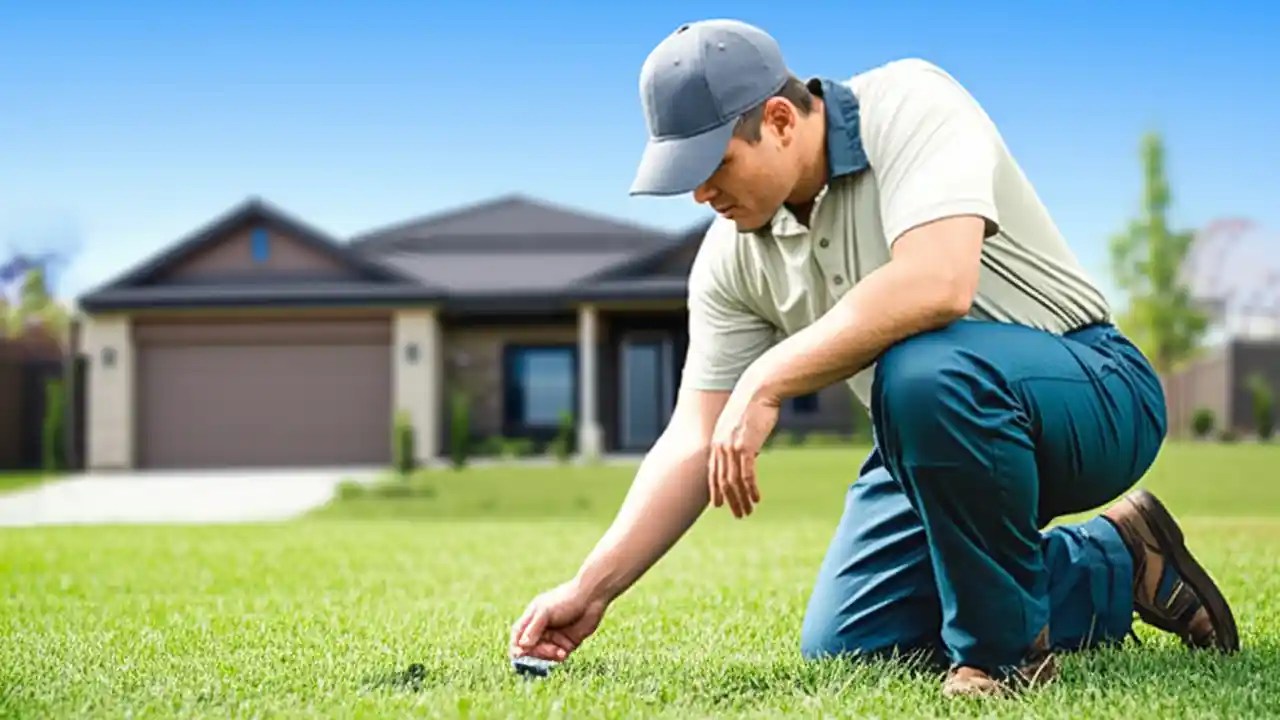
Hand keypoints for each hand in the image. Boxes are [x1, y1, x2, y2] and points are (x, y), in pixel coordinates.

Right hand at [509, 579, 606, 661]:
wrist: (591, 598)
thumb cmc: (565, 600)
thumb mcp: (546, 612)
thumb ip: (533, 629)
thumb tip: (521, 646)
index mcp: (532, 619)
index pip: (518, 636)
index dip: (516, 646)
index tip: (520, 654)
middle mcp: (540, 629)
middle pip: (530, 649)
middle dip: (537, 652)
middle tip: (549, 651)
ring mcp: (553, 637)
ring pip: (543, 655)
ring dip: (548, 656)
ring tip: (559, 652)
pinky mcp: (566, 643)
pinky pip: (557, 656)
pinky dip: (558, 656)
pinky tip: (563, 653)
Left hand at [708, 380, 779, 517]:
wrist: (759, 389)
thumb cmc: (753, 405)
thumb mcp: (740, 424)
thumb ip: (740, 440)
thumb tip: (749, 454)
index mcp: (716, 441)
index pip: (712, 472)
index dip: (715, 490)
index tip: (717, 505)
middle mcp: (720, 446)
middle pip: (721, 481)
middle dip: (730, 501)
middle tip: (738, 515)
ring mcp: (731, 447)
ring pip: (733, 482)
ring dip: (741, 499)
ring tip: (748, 512)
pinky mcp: (746, 447)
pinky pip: (746, 475)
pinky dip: (751, 489)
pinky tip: (757, 499)